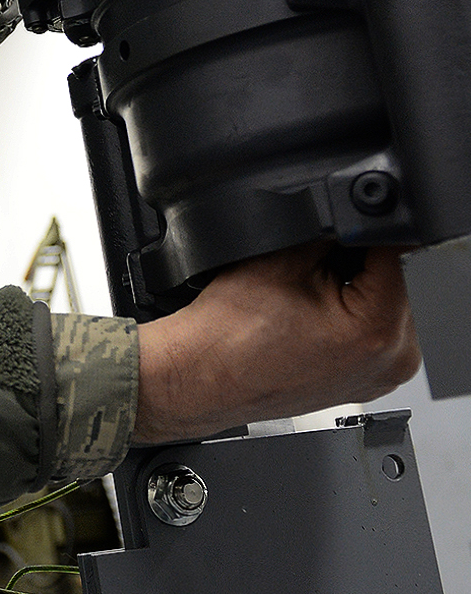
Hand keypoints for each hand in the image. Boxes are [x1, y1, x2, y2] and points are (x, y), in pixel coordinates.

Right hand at [134, 243, 419, 442]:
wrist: (200, 377)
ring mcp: (378, 377)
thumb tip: (358, 211)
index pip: (393, 252)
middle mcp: (390, 361)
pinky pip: (369, 334)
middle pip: (392, 282)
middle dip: (356, 265)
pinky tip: (309, 321)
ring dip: (352, 292)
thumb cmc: (228, 335)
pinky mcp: (363, 383)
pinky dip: (345, 319)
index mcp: (378, 330)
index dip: (357, 233)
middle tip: (306, 272)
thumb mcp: (283, 256)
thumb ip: (333, 225)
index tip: (331, 232)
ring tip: (302, 301)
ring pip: (382, 306)